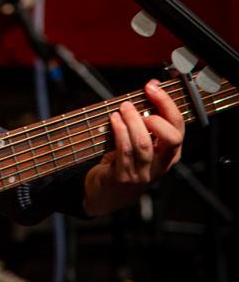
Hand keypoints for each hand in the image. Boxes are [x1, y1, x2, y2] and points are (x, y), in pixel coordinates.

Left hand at [82, 80, 184, 216]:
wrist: (104, 194)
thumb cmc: (122, 163)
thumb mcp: (139, 144)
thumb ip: (145, 122)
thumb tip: (148, 89)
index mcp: (169, 154)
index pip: (178, 127)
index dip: (167, 104)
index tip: (152, 87)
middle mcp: (160, 165)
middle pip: (171, 138)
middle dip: (155, 115)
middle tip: (136, 104)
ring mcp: (143, 174)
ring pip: (144, 144)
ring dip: (132, 120)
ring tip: (123, 108)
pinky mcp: (123, 178)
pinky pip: (124, 151)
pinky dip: (119, 131)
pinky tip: (114, 120)